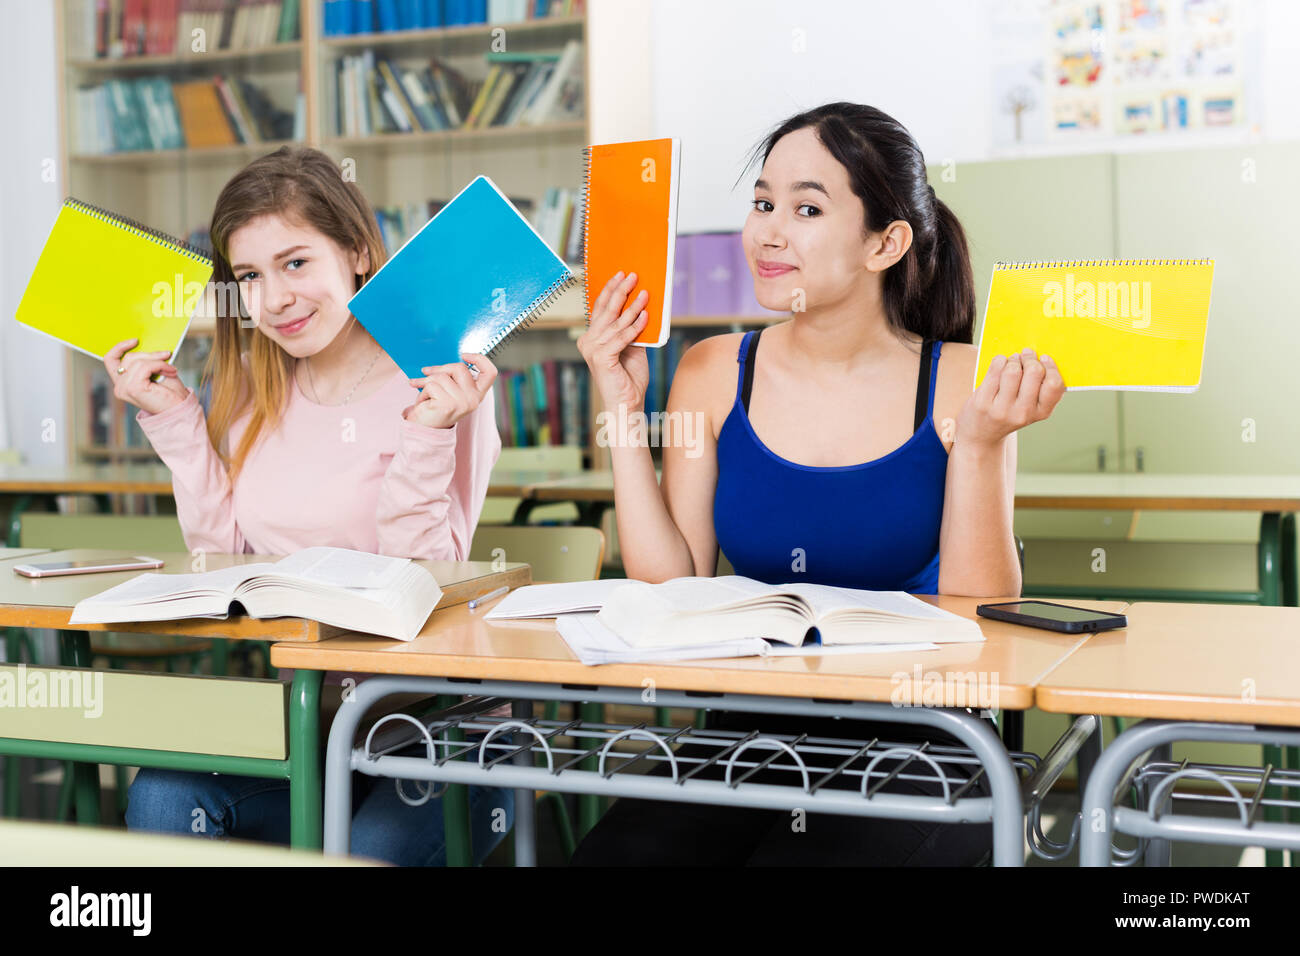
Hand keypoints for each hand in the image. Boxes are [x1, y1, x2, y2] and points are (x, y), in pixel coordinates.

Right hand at [104, 338, 185, 415]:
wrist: (180, 410)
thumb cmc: (170, 394)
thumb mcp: (155, 372)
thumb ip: (145, 361)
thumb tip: (145, 344)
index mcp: (122, 383)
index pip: (110, 360)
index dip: (120, 347)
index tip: (136, 340)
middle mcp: (119, 387)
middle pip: (128, 358)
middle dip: (150, 354)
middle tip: (167, 355)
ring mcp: (124, 388)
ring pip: (138, 361)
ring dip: (158, 361)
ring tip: (170, 368)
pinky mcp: (133, 388)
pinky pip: (145, 366)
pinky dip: (160, 365)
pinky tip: (170, 371)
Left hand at [404, 353, 497, 428]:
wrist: (425, 429)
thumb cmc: (436, 406)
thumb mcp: (450, 390)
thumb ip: (453, 376)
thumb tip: (442, 363)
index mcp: (477, 394)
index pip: (490, 373)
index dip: (480, 359)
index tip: (464, 355)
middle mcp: (473, 399)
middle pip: (459, 367)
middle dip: (440, 368)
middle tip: (427, 373)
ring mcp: (462, 402)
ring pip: (441, 376)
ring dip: (426, 382)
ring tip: (425, 393)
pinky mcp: (448, 405)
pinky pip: (431, 386)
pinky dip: (422, 391)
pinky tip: (423, 401)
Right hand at [576, 270, 649, 412]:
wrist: (627, 404)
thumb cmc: (629, 377)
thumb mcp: (632, 347)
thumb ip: (632, 328)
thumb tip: (643, 305)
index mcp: (591, 337)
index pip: (600, 308)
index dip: (610, 290)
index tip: (621, 275)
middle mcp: (588, 342)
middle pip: (606, 310)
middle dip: (620, 291)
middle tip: (632, 275)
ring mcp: (592, 350)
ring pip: (616, 322)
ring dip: (632, 306)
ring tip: (645, 293)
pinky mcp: (601, 358)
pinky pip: (622, 337)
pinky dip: (635, 326)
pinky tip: (646, 316)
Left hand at [957, 348, 1064, 447]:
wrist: (981, 435)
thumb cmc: (1009, 413)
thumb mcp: (1030, 407)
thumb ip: (1038, 388)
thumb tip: (1040, 355)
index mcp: (1041, 412)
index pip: (1054, 385)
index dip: (1051, 366)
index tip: (1044, 358)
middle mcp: (1023, 413)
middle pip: (1034, 372)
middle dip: (1030, 358)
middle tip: (1024, 357)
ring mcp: (1002, 409)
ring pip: (1013, 370)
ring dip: (1013, 359)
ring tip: (1010, 362)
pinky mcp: (983, 402)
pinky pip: (994, 370)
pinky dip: (999, 361)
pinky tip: (999, 365)